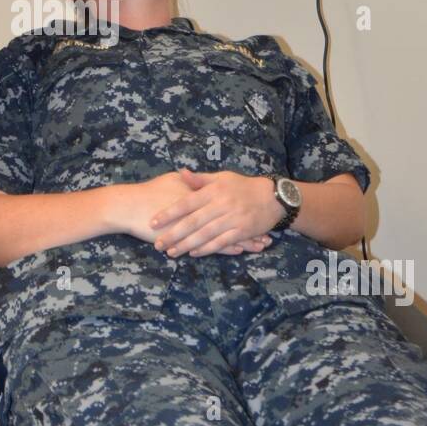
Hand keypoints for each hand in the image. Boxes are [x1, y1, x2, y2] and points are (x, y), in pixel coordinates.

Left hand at [149, 170, 282, 257]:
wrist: (272, 197)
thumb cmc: (243, 186)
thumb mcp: (221, 178)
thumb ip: (200, 179)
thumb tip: (180, 172)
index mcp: (213, 190)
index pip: (186, 202)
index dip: (169, 213)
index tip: (153, 222)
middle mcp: (221, 204)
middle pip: (193, 222)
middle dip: (174, 234)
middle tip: (158, 244)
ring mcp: (232, 219)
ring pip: (205, 234)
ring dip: (187, 244)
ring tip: (171, 252)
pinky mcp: (242, 231)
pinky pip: (221, 242)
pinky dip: (207, 248)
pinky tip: (194, 253)